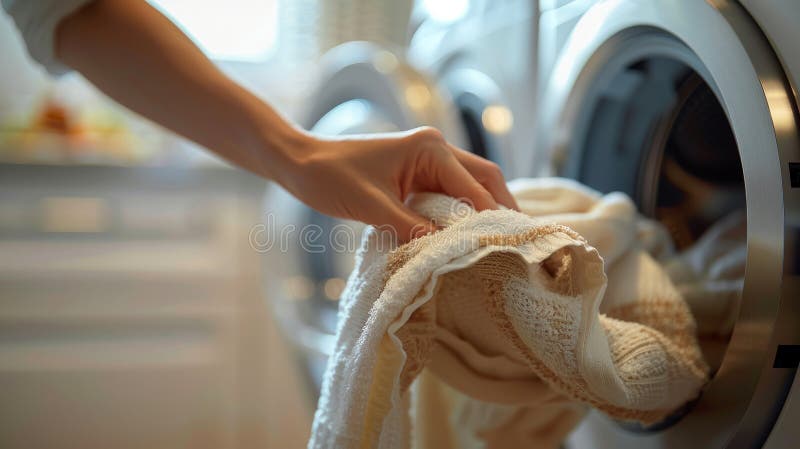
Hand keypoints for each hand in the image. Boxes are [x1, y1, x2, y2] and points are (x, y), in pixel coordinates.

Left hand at [277, 127, 518, 242]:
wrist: (300, 163)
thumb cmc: (330, 176)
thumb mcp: (371, 206)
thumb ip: (411, 228)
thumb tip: (447, 253)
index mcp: (430, 148)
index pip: (474, 187)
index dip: (491, 218)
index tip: (507, 246)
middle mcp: (436, 149)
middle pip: (485, 180)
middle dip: (502, 209)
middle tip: (520, 243)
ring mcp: (428, 161)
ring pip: (470, 187)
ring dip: (484, 212)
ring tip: (500, 244)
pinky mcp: (417, 175)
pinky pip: (450, 195)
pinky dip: (462, 214)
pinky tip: (467, 237)